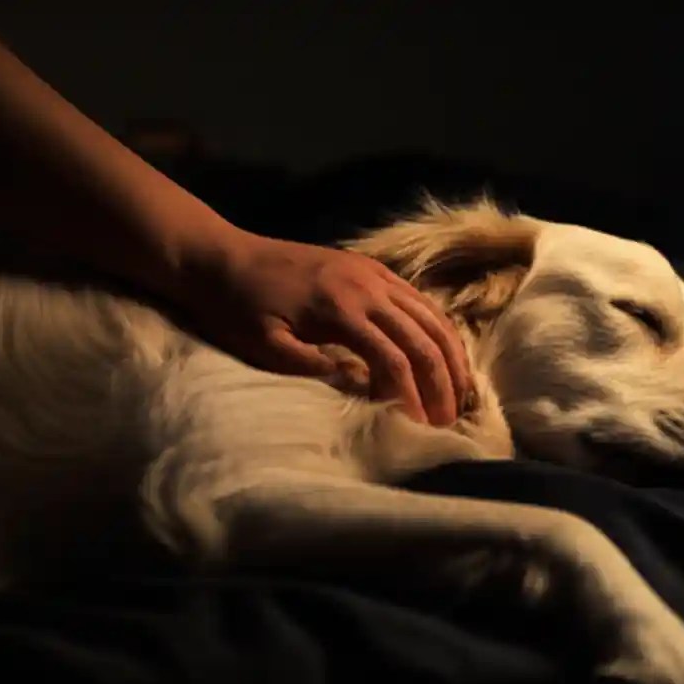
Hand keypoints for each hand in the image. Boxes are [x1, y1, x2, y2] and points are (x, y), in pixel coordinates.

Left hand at [177, 227, 472, 425]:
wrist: (223, 256)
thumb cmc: (237, 307)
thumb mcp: (262, 345)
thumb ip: (309, 366)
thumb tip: (356, 384)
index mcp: (339, 309)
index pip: (394, 358)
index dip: (412, 396)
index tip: (419, 427)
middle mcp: (367, 286)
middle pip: (423, 338)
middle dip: (441, 382)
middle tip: (448, 420)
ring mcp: (374, 273)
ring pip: (430, 316)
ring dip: (451, 355)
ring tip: (460, 392)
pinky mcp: (374, 268)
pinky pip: (419, 300)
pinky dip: (439, 328)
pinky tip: (446, 353)